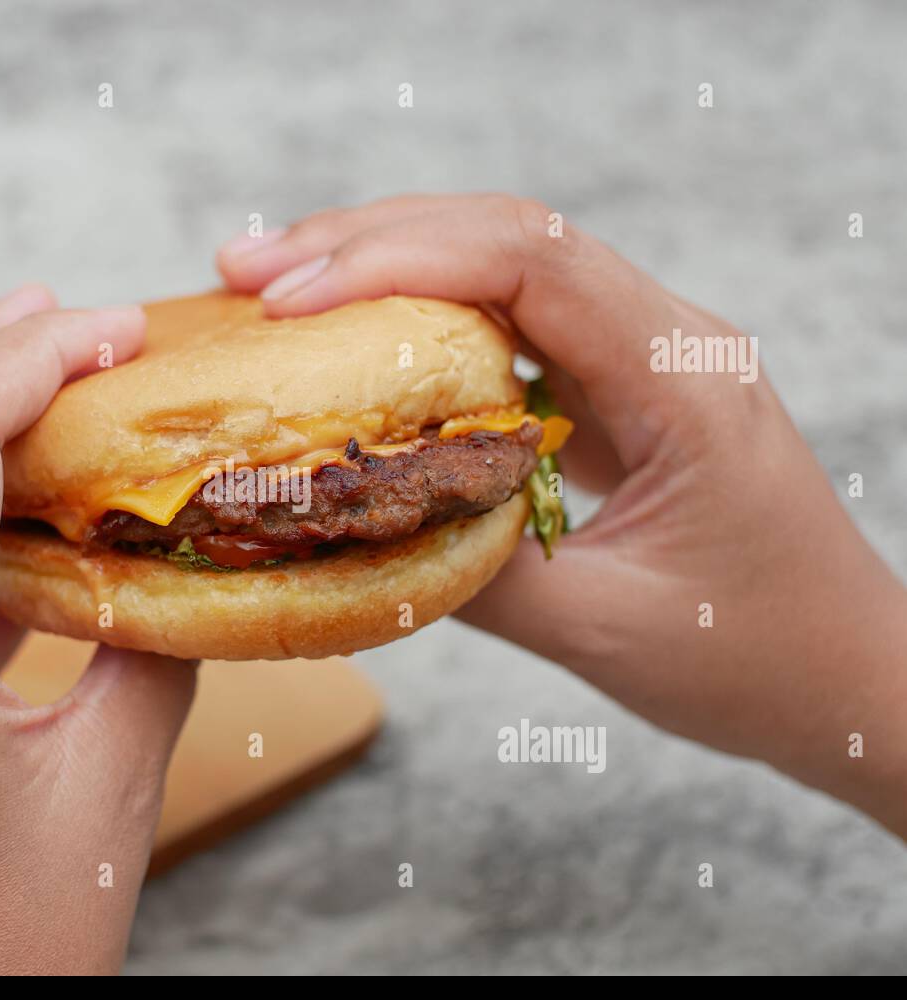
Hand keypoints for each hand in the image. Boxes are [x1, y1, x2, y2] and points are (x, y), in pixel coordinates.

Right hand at [218, 195, 906, 835]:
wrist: (845, 673)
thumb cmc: (756, 658)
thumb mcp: (610, 632)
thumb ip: (481, 576)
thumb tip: (349, 525)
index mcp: (684, 378)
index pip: (534, 263)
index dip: (399, 261)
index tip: (291, 300)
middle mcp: (667, 338)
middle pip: (506, 235)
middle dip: (366, 241)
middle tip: (247, 273)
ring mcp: (641, 354)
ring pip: (502, 265)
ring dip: (384, 264)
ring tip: (273, 286)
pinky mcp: (614, 385)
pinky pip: (509, 322)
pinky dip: (418, 317)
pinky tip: (350, 338)